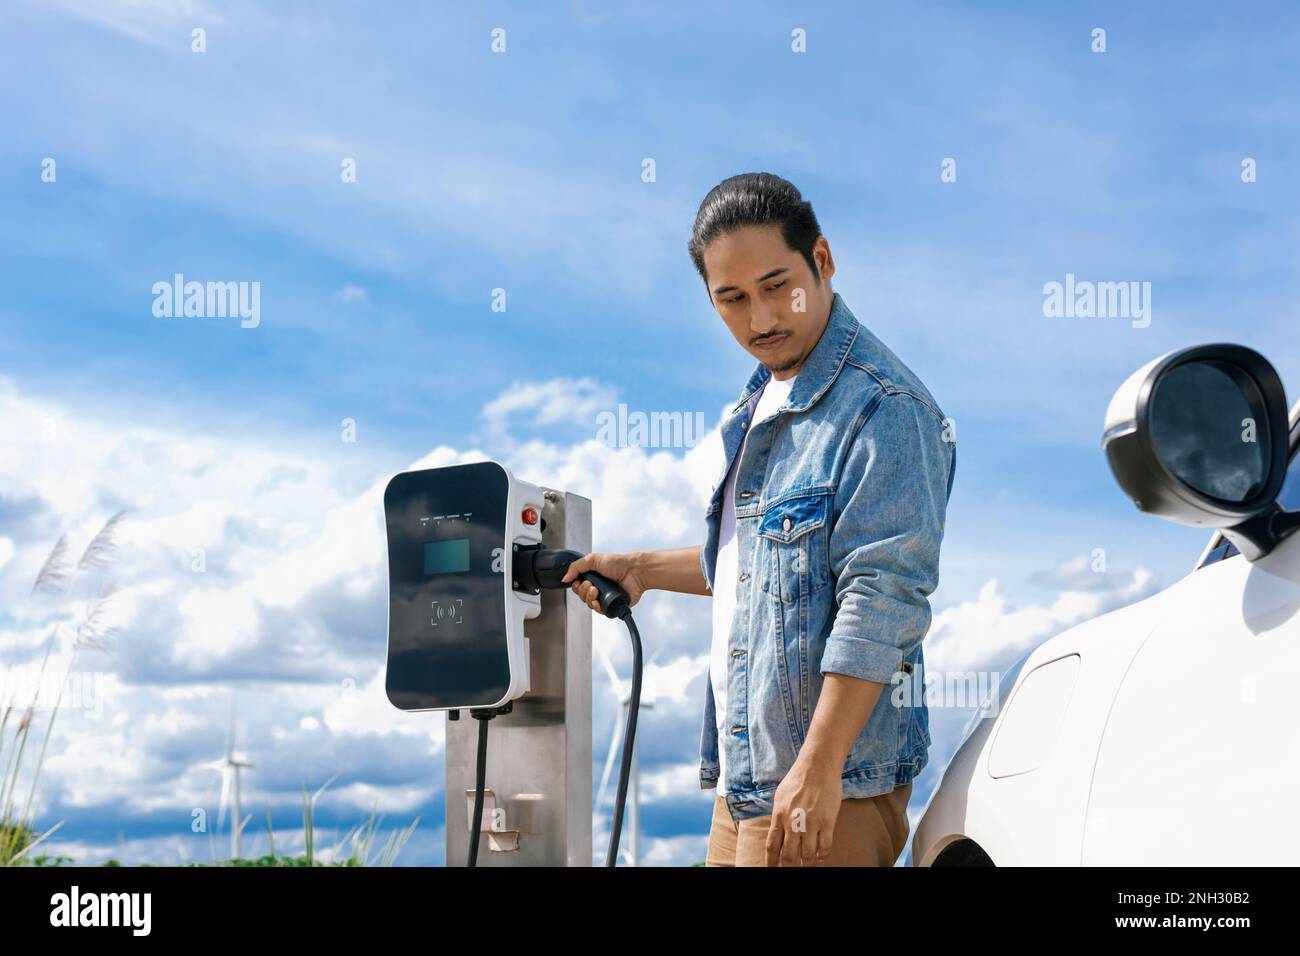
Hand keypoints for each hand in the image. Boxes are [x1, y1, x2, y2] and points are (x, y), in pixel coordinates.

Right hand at [560, 551, 647, 612]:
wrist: (634, 572)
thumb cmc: (617, 563)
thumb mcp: (592, 559)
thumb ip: (576, 567)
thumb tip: (565, 579)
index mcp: (593, 577)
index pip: (578, 587)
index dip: (577, 587)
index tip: (580, 582)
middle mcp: (598, 588)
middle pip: (582, 597)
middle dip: (584, 592)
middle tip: (592, 584)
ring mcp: (605, 597)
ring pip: (590, 605)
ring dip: (590, 598)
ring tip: (597, 590)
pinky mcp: (612, 606)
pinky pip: (600, 612)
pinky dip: (597, 607)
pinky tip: (599, 601)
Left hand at [765, 751, 843, 865]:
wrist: (817, 765)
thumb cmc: (798, 778)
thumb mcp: (780, 796)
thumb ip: (778, 815)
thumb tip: (776, 832)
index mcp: (779, 815)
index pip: (772, 846)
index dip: (772, 862)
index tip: (772, 870)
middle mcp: (793, 822)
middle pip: (789, 855)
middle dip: (789, 867)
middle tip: (791, 871)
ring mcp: (811, 823)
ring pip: (807, 855)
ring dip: (807, 864)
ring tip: (807, 866)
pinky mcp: (827, 822)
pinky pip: (825, 847)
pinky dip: (822, 856)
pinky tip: (821, 857)